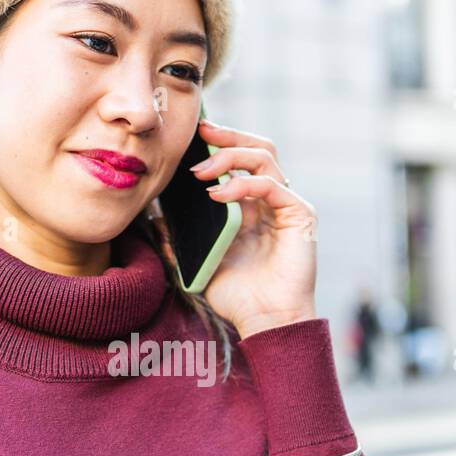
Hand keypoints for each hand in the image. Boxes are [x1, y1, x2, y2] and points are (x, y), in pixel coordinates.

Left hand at [185, 117, 318, 338]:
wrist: (264, 322)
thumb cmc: (237, 297)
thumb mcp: (199, 262)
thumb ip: (180, 240)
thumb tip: (155, 218)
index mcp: (252, 207)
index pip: (240, 161)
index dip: (220, 143)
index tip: (193, 135)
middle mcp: (273, 201)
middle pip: (256, 149)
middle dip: (228, 135)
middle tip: (201, 132)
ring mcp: (288, 206)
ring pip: (264, 157)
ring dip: (229, 156)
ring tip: (200, 173)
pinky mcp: (300, 216)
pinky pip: (271, 186)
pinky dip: (242, 184)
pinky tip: (217, 196)